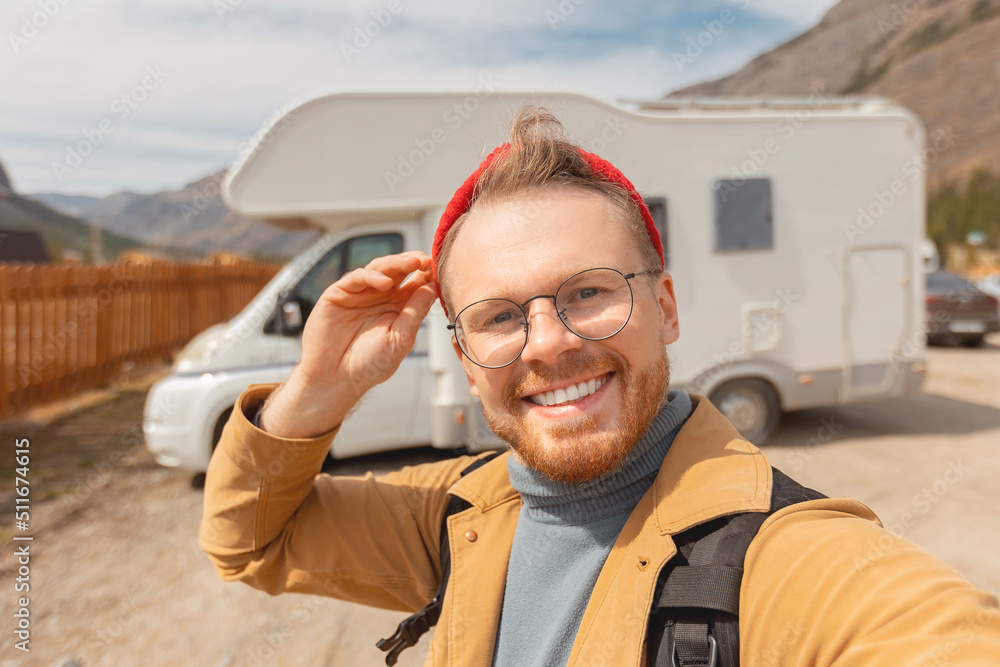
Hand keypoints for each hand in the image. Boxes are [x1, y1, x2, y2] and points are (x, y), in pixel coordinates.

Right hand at [262, 251, 436, 438]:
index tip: (440, 269)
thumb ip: (415, 313)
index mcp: (400, 306)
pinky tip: (385, 282)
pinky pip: (357, 278)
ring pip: (380, 268)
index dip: (428, 274)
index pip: (417, 283)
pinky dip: (371, 277)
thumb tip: (432, 288)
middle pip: (400, 270)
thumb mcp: (400, 340)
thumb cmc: (369, 364)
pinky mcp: (339, 293)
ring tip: (412, 263)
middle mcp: (381, 296)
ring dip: (396, 263)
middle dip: (414, 262)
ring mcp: (360, 293)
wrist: (335, 379)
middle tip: (427, 260)